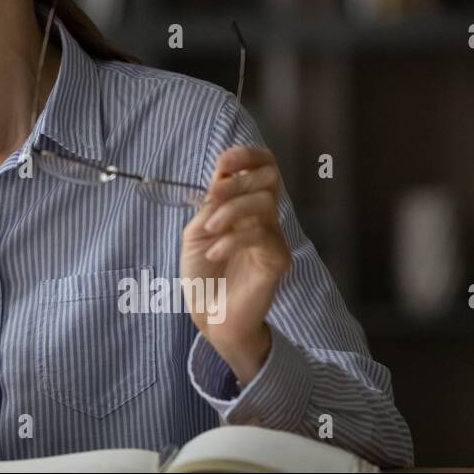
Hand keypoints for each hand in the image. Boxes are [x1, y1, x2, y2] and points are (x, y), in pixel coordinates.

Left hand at [179, 145, 291, 384]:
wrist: (210, 317)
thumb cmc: (203, 276)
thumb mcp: (197, 233)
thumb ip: (210, 206)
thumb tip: (220, 182)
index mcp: (244, 207)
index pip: (264, 167)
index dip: (247, 155)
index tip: (223, 164)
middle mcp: (264, 219)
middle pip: (269, 177)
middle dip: (236, 182)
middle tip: (212, 200)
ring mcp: (273, 239)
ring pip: (264, 203)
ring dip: (230, 211)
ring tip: (209, 232)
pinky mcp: (276, 260)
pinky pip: (261, 235)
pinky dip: (232, 239)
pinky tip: (215, 253)